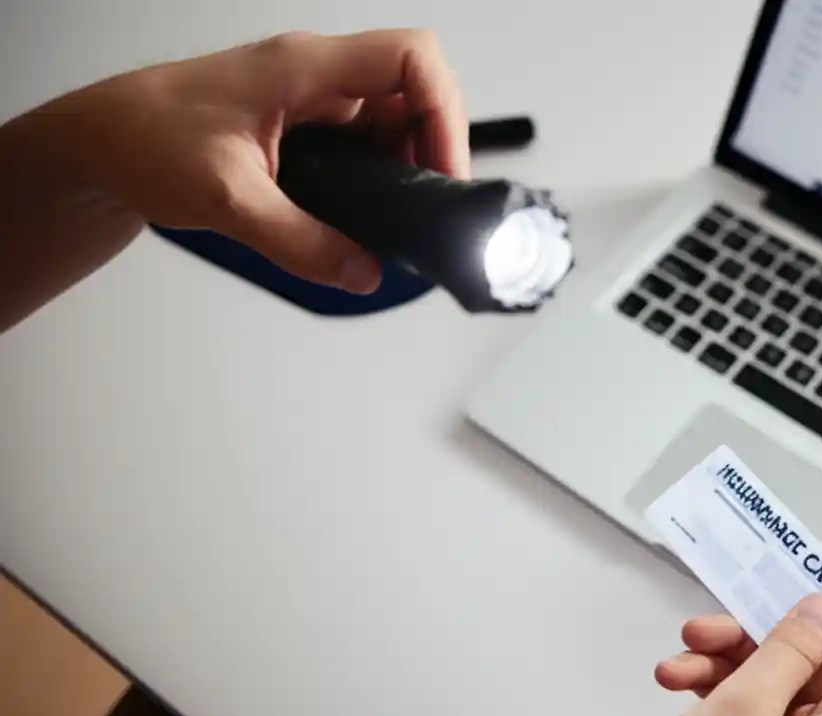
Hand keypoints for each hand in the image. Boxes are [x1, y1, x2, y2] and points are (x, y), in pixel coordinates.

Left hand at [15, 29, 468, 294]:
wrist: (97, 147)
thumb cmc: (140, 140)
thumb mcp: (226, 199)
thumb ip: (300, 241)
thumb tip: (362, 270)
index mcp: (303, 67)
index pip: (411, 59)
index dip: (444, 111)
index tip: (444, 169)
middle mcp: (315, 76)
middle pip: (414, 92)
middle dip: (434, 148)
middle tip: (431, 204)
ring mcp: (312, 101)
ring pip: (395, 121)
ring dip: (410, 166)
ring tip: (405, 217)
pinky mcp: (305, 128)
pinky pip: (367, 144)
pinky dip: (382, 179)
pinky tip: (372, 215)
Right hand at [656, 588, 821, 715]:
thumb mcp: (748, 708)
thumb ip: (789, 651)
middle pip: (808, 665)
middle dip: (757, 633)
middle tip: (729, 610)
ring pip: (767, 680)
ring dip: (721, 657)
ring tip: (686, 655)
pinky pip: (743, 704)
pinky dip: (711, 684)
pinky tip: (680, 678)